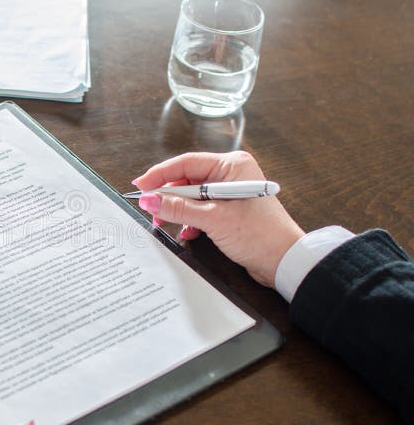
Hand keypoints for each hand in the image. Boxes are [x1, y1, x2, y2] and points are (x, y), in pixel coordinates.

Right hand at [132, 151, 303, 286]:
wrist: (284, 261)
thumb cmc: (260, 235)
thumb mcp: (214, 219)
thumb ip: (178, 208)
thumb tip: (149, 199)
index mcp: (232, 166)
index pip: (187, 163)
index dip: (160, 174)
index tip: (141, 185)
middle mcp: (231, 175)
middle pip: (187, 179)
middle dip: (168, 196)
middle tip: (151, 209)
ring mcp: (229, 193)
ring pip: (192, 197)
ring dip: (178, 211)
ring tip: (165, 222)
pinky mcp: (229, 210)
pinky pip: (200, 209)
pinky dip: (190, 220)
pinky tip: (188, 232)